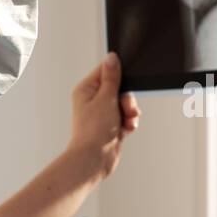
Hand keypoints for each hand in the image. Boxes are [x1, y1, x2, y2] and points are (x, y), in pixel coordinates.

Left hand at [68, 52, 140, 182]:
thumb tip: (112, 58)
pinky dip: (129, 123)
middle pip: (119, 88)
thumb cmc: (94, 130)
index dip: (118, 76)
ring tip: (127, 121)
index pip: (105, 71)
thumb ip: (112, 78)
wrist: (94, 158)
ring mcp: (102, 114)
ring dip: (130, 112)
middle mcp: (93, 100)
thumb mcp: (106, 98)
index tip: (125, 83)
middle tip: (126, 108)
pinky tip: (127, 129)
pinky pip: (126, 118)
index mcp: (86, 89)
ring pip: (125, 104)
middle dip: (127, 99)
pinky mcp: (111, 126)